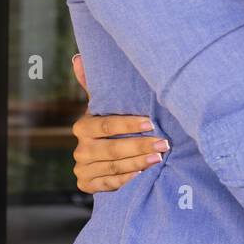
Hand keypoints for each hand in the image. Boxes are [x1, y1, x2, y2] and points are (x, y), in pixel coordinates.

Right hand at [69, 53, 168, 193]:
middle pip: (112, 148)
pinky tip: (143, 174)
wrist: (102, 156)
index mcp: (82, 127)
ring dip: (139, 163)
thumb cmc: (110, 124)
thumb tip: (78, 58)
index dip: (129, 124)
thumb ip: (94, 84)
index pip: (106, 126)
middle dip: (140, 146)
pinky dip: (126, 179)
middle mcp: (80, 149)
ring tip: (160, 157)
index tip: (151, 122)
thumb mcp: (103, 105)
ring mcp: (83, 169)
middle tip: (164, 143)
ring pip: (114, 167)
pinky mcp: (88, 185)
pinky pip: (109, 185)